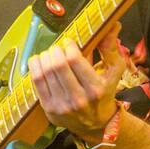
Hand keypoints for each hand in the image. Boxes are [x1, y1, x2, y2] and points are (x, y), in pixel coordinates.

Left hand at [29, 19, 124, 141]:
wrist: (95, 124)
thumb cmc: (104, 93)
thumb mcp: (113, 71)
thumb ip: (111, 48)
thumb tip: (113, 24)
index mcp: (96, 88)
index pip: (74, 59)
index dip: (68, 46)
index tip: (69, 43)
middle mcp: (78, 99)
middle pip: (57, 65)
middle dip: (55, 50)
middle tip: (58, 49)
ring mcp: (62, 105)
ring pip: (45, 72)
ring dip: (44, 56)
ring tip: (50, 54)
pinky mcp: (49, 108)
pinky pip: (36, 81)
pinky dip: (35, 66)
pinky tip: (39, 61)